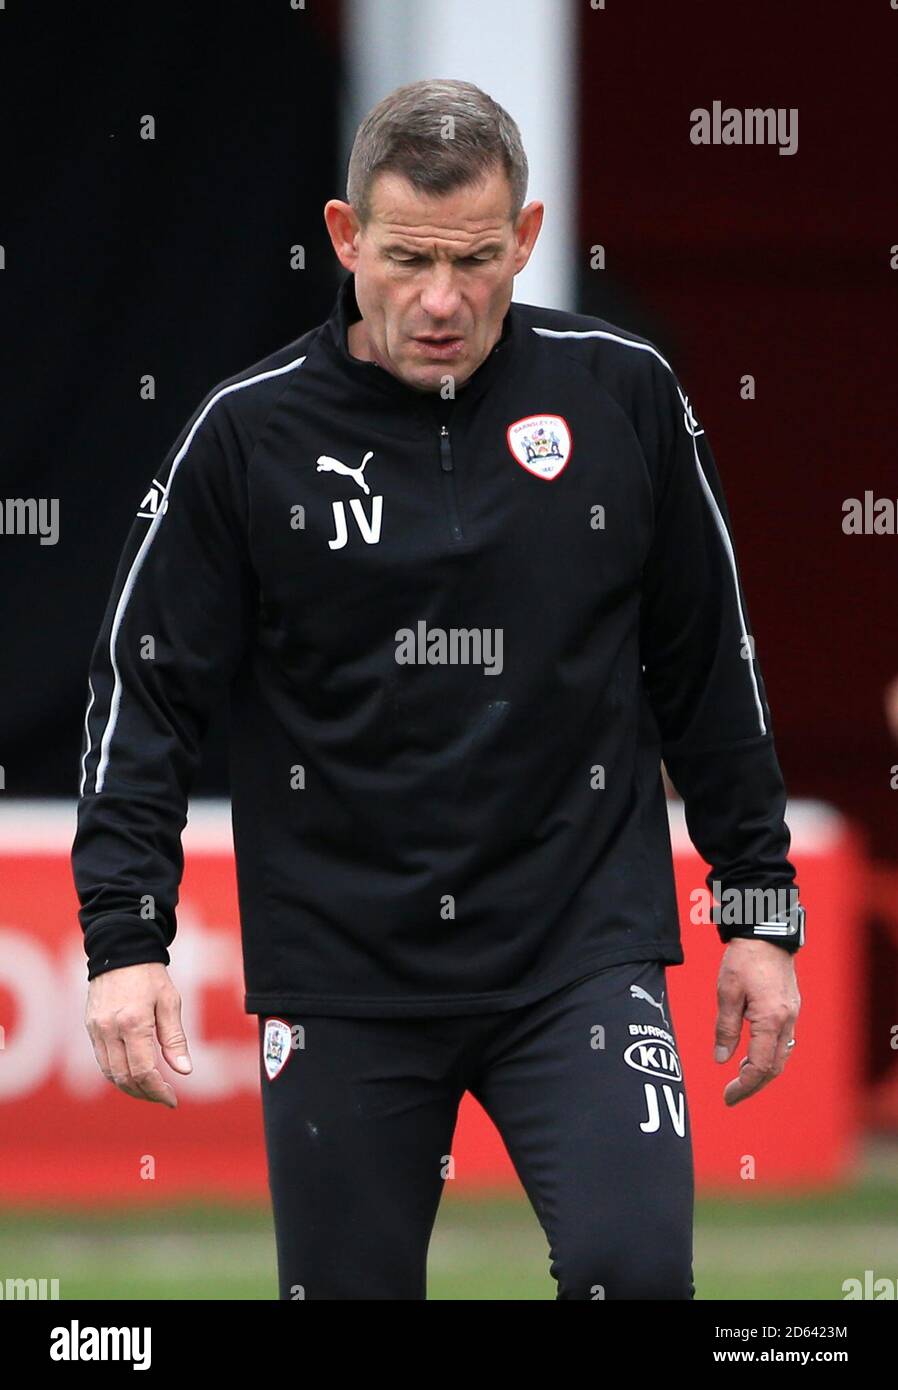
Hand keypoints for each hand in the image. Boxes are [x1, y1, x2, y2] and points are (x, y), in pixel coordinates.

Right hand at [85, 962, 191, 1106]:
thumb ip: (175, 1039)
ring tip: (151, 1089)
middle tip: (164, 1096)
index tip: (172, 1099)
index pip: (143, 1071)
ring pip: (110, 1073)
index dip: (158, 1091)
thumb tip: (185, 1070)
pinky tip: (134, 1073)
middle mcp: (110, 1029)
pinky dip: (117, 1073)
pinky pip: (102, 1060)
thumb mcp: (170, 1002)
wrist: (121, 950)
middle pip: (124, 1078)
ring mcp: (96, 1029)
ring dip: (130, 1087)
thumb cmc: (150, 975)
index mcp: (133, 1022)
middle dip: (145, 1094)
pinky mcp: (90, 1027)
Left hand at [714, 938, 799, 1105]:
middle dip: (753, 1085)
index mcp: (771, 1020)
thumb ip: (725, 1028)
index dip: (744, 1086)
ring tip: (739, 1078)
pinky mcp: (792, 1008)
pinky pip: (784, 1042)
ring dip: (762, 1072)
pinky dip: (769, 1055)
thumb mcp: (726, 993)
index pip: (760, 1067)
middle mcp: (787, 1021)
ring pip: (782, 1056)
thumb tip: (721, 1059)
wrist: (766, 932)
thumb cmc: (744, 959)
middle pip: (774, 1067)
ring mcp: (793, 1015)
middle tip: (731, 1095)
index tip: (727, 1097)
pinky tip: (753, 1055)